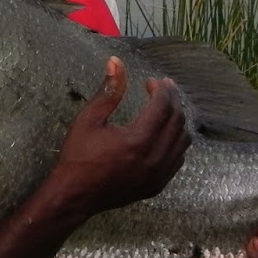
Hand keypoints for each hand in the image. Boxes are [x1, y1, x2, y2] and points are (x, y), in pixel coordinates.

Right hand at [49, 57, 189, 215]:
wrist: (74, 195)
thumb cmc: (78, 156)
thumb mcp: (89, 120)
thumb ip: (109, 91)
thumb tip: (116, 61)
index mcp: (138, 140)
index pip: (162, 106)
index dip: (161, 89)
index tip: (151, 81)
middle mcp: (154, 158)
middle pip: (177, 121)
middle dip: (172, 100)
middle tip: (163, 88)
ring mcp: (158, 174)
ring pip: (182, 140)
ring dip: (178, 120)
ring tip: (167, 107)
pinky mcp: (158, 185)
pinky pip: (177, 158)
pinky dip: (176, 141)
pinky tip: (165, 133)